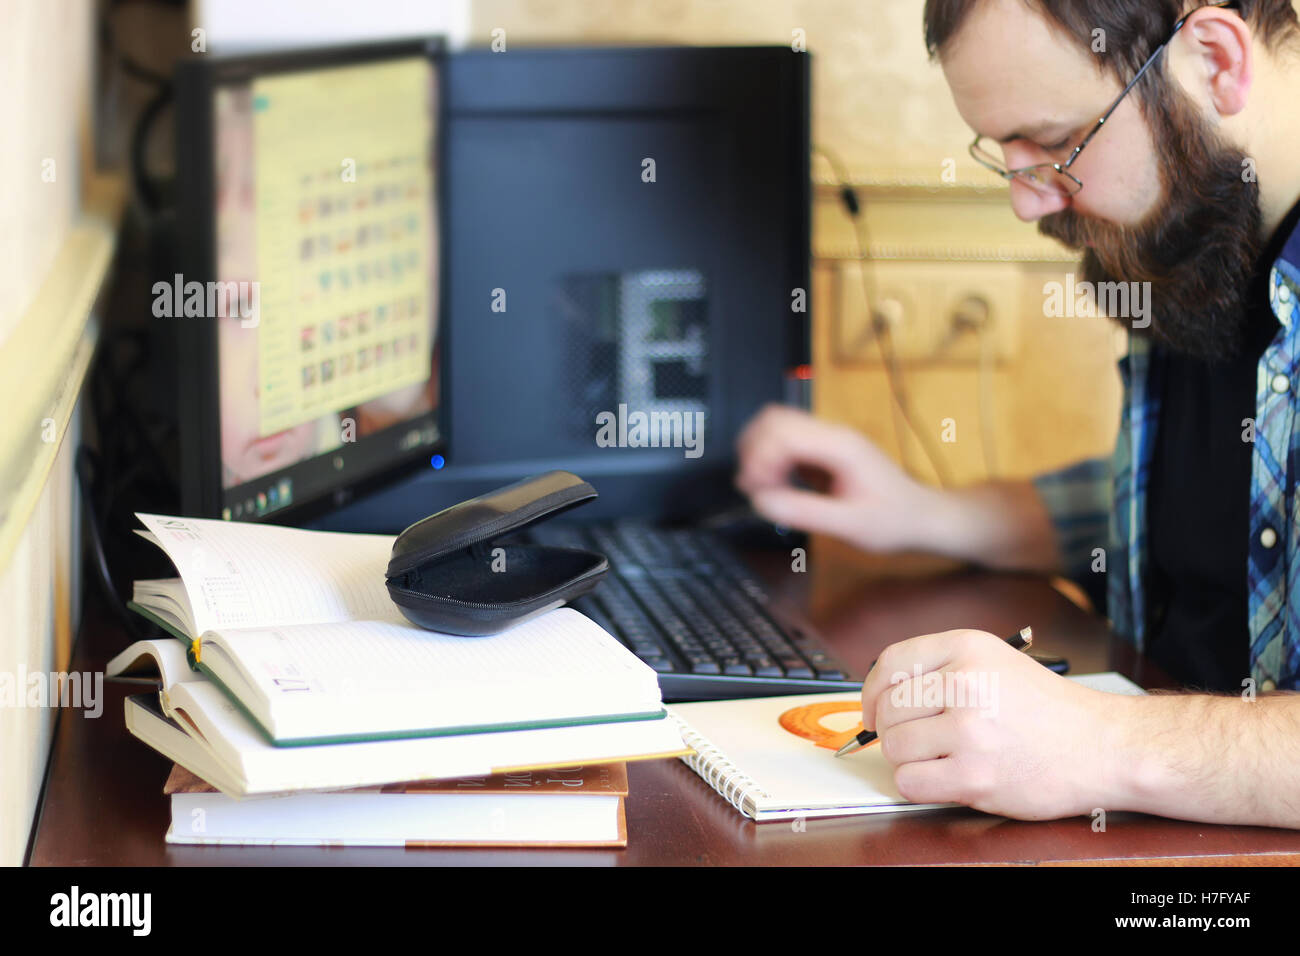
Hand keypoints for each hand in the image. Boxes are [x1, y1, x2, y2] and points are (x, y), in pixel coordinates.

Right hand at [734, 404, 939, 552]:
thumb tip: (760, 501)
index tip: (755, 491)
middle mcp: (832, 434)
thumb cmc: (892, 523)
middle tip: (753, 488)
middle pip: (775, 419)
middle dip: (754, 451)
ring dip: (760, 452)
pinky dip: (772, 459)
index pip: (783, 432)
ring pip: (777, 426)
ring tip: (762, 487)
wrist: (922, 518)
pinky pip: (787, 441)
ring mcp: (828, 439)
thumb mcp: (851, 526)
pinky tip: (777, 485)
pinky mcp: (824, 449)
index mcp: (840, 446)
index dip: (759, 458)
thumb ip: (805, 512)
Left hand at [860, 629, 1133, 819]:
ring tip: (940, 757)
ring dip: (909, 759)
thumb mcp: (994, 661)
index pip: (890, 663)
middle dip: (891, 728)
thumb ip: (938, 669)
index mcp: (967, 648)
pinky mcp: (975, 776)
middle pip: (887, 708)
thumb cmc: (1046, 709)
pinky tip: (944, 777)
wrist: (1102, 746)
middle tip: (916, 738)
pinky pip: (911, 782)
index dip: (871, 691)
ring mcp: (971, 731)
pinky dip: (919, 785)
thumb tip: (878, 695)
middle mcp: (966, 683)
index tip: (871, 709)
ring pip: (895, 747)